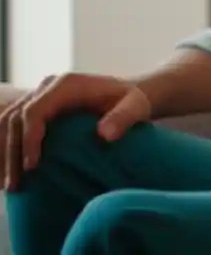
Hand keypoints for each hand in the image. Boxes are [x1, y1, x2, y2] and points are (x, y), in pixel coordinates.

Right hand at [1, 73, 152, 190]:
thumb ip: (124, 118)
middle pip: (14, 119)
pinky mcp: (35, 109)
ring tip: (8, 185)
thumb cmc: (131, 102)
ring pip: (6, 123)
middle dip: (10, 153)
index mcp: (66, 85)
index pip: (35, 111)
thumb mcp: (136, 107)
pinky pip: (11, 127)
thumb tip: (104, 135)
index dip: (29, 139)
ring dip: (3, 153)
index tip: (32, 166)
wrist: (124, 95)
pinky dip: (6, 149)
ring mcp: (37, 97)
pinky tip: (8, 173)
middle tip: (14, 185)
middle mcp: (46, 87)